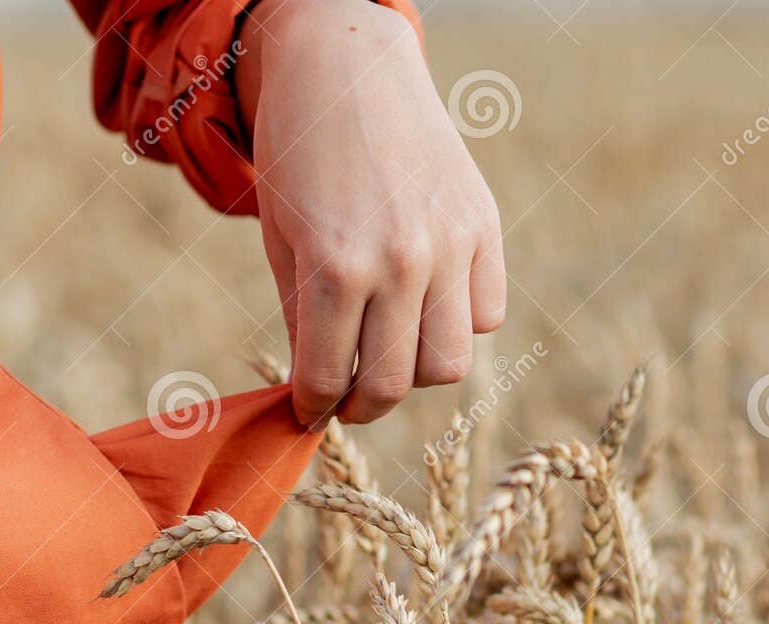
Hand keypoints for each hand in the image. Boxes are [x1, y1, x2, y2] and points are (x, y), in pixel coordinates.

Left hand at [238, 0, 505, 425]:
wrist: (347, 65)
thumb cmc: (300, 153)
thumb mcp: (283, 238)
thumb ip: (303, 317)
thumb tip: (320, 386)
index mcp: (334, 267)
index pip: (328, 377)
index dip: (314, 408)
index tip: (311, 413)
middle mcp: (399, 263)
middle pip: (395, 384)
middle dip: (363, 404)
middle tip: (348, 399)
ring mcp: (449, 247)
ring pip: (449, 363)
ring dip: (416, 371)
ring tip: (391, 353)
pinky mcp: (483, 228)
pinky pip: (485, 315)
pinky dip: (458, 324)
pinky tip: (428, 303)